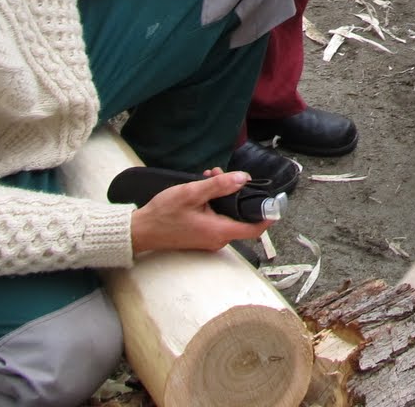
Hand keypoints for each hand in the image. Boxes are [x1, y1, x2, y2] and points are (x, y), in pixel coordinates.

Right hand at [130, 169, 272, 254]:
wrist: (140, 231)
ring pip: (228, 215)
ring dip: (223, 195)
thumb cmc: (163, 214)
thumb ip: (218, 186)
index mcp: (218, 231)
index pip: (254, 229)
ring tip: (210, 176)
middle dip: (237, 193)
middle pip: (240, 217)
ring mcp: (209, 239)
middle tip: (223, 175)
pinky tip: (203, 187)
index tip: (274, 201)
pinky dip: (214, 203)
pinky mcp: (202, 236)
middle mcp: (217, 239)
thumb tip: (243, 178)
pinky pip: (217, 218)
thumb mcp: (191, 193)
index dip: (267, 215)